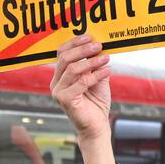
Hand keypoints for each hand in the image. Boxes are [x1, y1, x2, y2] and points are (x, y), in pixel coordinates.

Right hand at [51, 35, 114, 163]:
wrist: (97, 126)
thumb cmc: (96, 103)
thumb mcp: (97, 78)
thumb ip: (94, 64)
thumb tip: (98, 46)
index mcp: (60, 76)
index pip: (61, 53)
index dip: (74, 43)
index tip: (89, 37)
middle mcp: (56, 83)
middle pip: (64, 58)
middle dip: (82, 49)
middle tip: (98, 45)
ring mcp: (59, 92)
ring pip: (72, 69)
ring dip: (91, 61)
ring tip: (106, 58)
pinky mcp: (66, 100)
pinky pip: (81, 82)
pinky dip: (96, 74)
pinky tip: (108, 70)